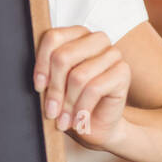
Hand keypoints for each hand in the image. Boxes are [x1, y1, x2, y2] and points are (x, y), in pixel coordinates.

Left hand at [33, 25, 130, 148]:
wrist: (97, 126)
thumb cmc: (72, 103)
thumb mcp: (54, 86)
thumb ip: (46, 74)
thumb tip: (38, 78)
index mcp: (76, 35)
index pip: (52, 38)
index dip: (41, 65)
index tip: (39, 88)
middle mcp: (96, 39)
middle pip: (63, 57)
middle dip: (54, 89)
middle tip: (51, 111)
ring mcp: (112, 53)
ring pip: (78, 76)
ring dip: (68, 104)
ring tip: (64, 120)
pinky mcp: (123, 71)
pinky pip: (94, 88)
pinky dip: (82, 108)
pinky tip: (79, 120)